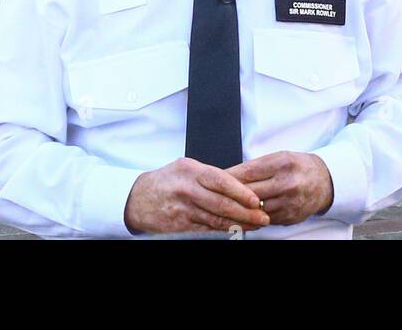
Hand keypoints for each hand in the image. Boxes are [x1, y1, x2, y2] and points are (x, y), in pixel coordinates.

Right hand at [124, 157, 271, 234]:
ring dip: (238, 225)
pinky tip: (235, 233)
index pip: (220, 180)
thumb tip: (238, 185)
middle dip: (245, 212)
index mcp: (190, 170)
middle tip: (263, 217)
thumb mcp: (184, 168)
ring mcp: (183, 210)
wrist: (138, 199)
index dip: (240, 191)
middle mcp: (186, 190)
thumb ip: (208, 175)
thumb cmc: (167, 181)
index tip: (255, 199)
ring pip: (216, 220)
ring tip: (254, 226)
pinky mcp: (180, 227)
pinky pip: (206, 231)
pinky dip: (222, 233)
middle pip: (221, 204)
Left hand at [224, 151, 333, 224]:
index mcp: (282, 163)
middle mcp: (287, 183)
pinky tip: (242, 215)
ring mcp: (289, 203)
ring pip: (257, 209)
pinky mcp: (290, 217)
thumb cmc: (296, 166)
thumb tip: (230, 175)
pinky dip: (253, 217)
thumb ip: (256, 166)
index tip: (215, 179)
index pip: (248, 172)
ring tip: (224, 206)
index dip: (229, 177)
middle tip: (214, 194)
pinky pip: (266, 219)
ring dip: (240, 209)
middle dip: (231, 194)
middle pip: (251, 192)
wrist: (323, 181)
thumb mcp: (278, 157)